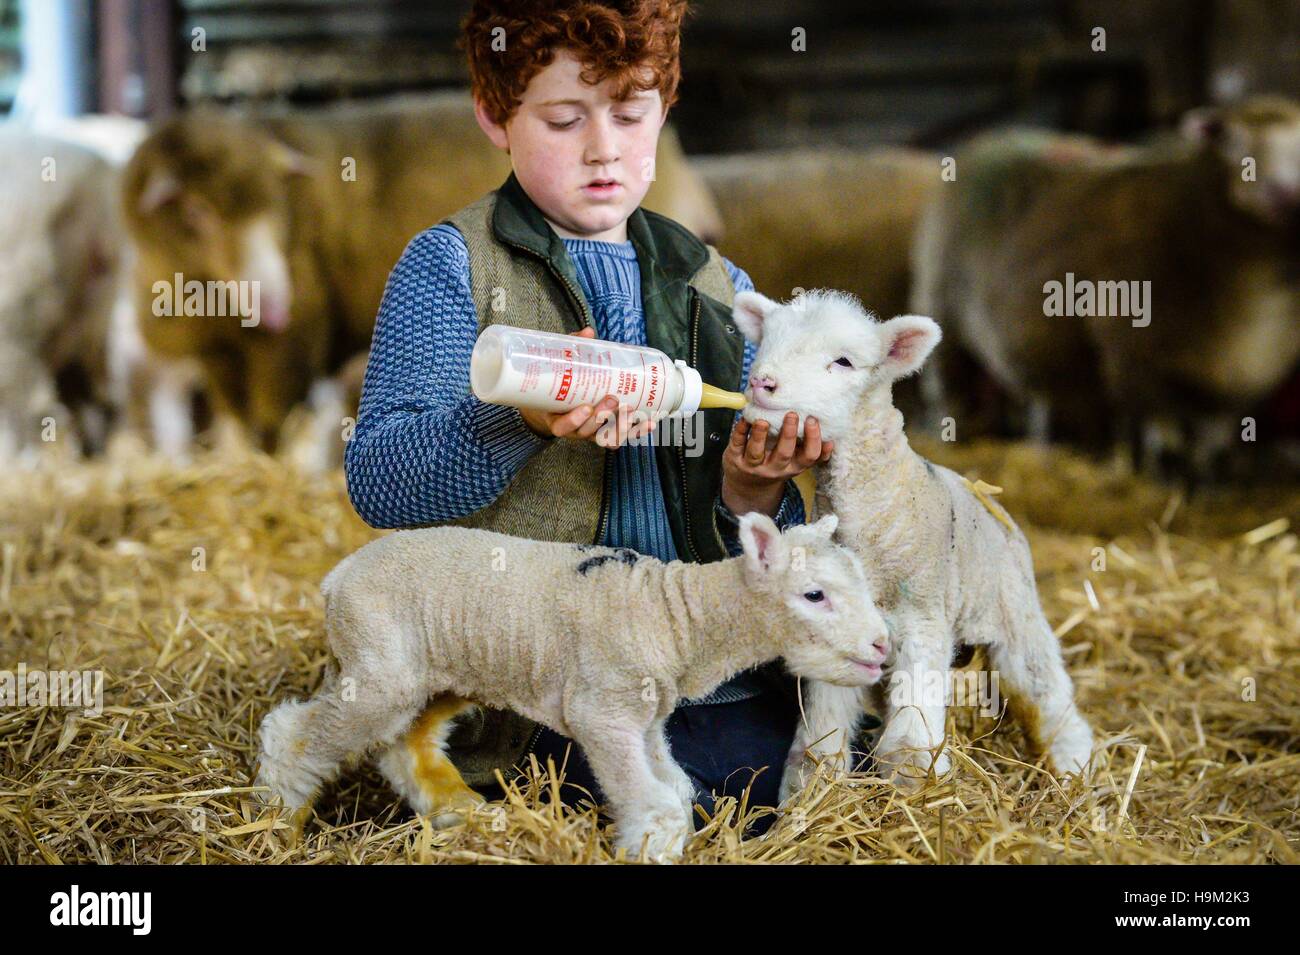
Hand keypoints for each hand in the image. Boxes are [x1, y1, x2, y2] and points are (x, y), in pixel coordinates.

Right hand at [518, 326, 656, 447]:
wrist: (558, 400)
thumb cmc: (560, 383)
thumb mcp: (561, 367)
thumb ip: (572, 351)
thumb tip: (588, 333)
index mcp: (557, 417)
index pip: (562, 427)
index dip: (574, 420)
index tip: (586, 407)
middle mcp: (575, 429)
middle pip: (587, 431)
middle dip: (603, 417)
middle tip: (613, 399)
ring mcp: (592, 433)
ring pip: (607, 438)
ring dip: (622, 427)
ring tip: (633, 412)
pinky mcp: (607, 432)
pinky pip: (621, 436)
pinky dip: (636, 432)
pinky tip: (649, 423)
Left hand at [721, 411, 832, 515]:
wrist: (747, 485)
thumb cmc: (776, 465)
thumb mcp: (795, 463)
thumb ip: (811, 452)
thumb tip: (832, 440)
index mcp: (793, 467)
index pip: (808, 457)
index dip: (813, 440)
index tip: (812, 420)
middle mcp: (774, 468)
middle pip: (783, 454)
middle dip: (788, 435)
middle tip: (792, 414)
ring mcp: (753, 465)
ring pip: (756, 452)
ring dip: (759, 435)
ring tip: (763, 421)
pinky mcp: (735, 458)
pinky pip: (736, 444)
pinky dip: (739, 431)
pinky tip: (745, 419)